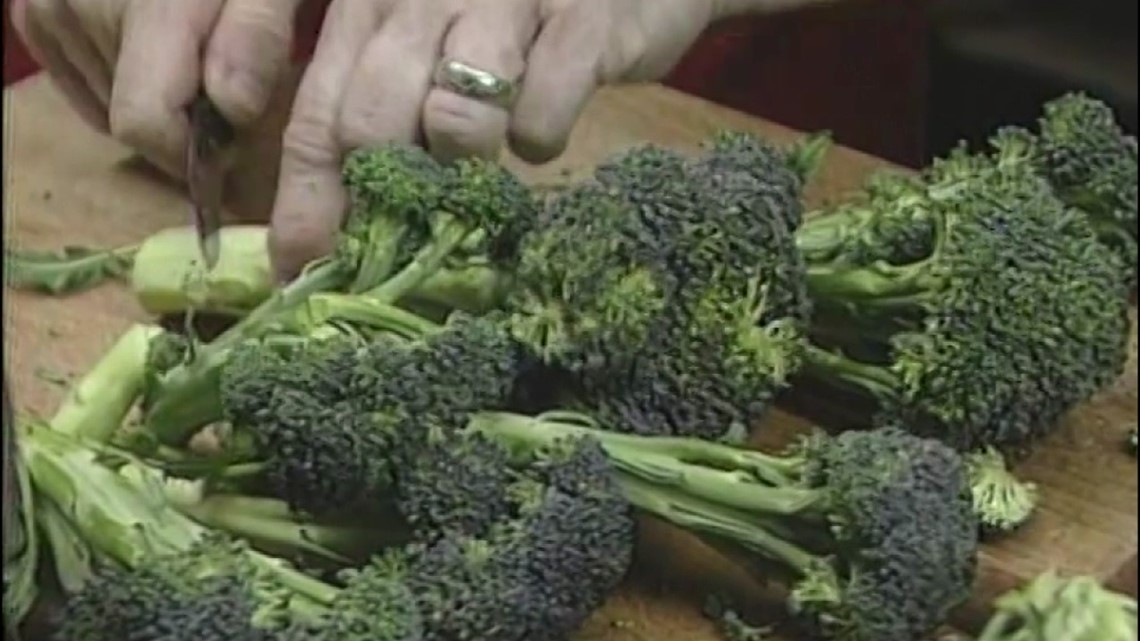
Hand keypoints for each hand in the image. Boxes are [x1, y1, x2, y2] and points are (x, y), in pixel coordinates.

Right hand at [10, 0, 301, 178]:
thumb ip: (256, 35)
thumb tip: (230, 110)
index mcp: (147, 7)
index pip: (144, 123)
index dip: (193, 149)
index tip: (233, 140)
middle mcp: (81, 7)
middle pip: (128, 115)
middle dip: (184, 121)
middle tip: (228, 86)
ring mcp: (50, 4)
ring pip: (102, 100)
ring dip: (152, 98)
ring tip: (195, 56)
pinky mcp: (35, 6)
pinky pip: (72, 73)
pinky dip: (113, 79)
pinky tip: (152, 59)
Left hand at [269, 0, 718, 279]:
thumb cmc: (515, 9)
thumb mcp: (432, 42)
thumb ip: (379, 113)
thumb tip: (327, 238)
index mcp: (371, 5)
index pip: (317, 118)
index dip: (307, 205)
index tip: (306, 276)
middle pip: (370, 124)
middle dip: (387, 198)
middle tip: (416, 236)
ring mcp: (503, 3)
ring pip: (454, 122)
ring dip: (467, 165)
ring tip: (486, 160)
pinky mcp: (581, 23)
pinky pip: (541, 117)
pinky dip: (540, 139)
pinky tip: (545, 121)